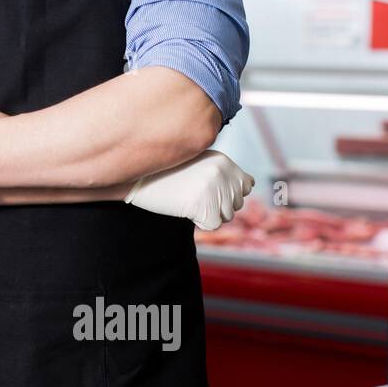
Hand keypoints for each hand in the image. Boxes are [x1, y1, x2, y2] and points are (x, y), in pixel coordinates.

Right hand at [123, 149, 253, 229]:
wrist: (137, 178)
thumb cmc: (163, 172)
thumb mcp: (197, 161)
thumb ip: (222, 171)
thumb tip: (250, 183)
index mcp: (224, 161)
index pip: (245, 185)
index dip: (228, 192)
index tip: (207, 189)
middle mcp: (223, 173)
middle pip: (237, 203)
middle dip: (218, 204)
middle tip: (192, 194)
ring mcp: (215, 189)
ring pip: (228, 216)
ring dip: (209, 213)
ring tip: (187, 199)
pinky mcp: (205, 206)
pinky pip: (214, 225)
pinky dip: (201, 223)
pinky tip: (185, 208)